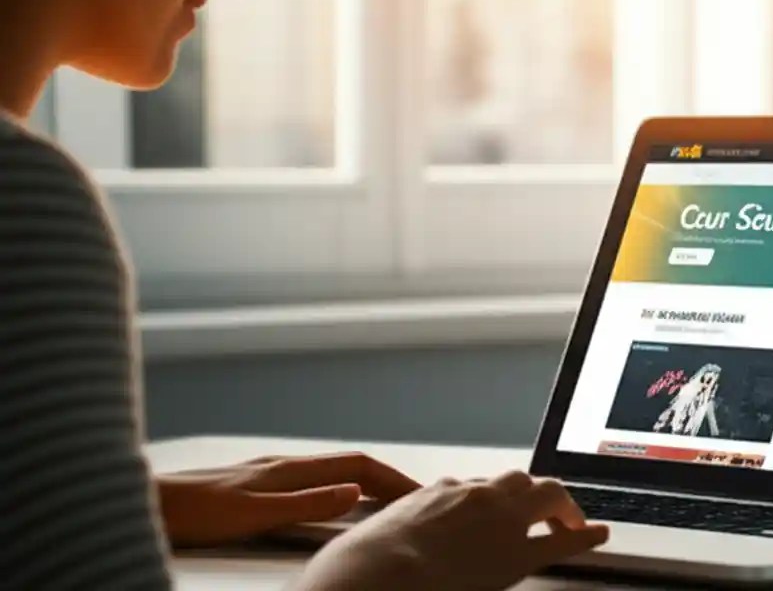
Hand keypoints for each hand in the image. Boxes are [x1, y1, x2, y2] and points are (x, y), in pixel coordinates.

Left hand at [157, 452, 419, 547]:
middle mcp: (285, 464)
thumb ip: (306, 502)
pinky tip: (332, 504)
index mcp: (290, 470)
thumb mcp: (255, 513)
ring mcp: (270, 472)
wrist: (148, 501)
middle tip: (416, 499)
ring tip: (386, 502)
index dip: (392, 479)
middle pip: (350, 466)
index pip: (358, 467)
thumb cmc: (196, 512)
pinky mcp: (257, 483)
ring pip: (332, 472)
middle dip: (387, 479)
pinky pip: (314, 481)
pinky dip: (340, 490)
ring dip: (365, 484)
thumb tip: (357, 492)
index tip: (420, 495)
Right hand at [294, 471, 608, 590]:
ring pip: (543, 495)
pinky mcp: (516, 555)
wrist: (373, 578)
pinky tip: (599, 534)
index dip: (486, 500)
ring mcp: (497, 521)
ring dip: (559, 504)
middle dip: (532, 493)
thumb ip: (387, 536)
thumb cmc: (356, 570)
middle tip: (543, 509)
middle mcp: (470, 496)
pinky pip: (563, 538)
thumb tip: (364, 553)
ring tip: (572, 519)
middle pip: (514, 481)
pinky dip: (585, 533)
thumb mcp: (364, 542)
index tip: (491, 507)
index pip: (470, 489)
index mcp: (434, 494)